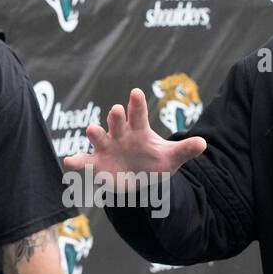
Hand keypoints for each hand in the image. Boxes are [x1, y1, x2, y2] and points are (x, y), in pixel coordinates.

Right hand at [61, 88, 206, 187]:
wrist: (139, 180)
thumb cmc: (153, 162)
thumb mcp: (171, 158)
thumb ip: (185, 150)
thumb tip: (204, 144)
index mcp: (138, 129)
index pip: (138, 113)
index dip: (137, 104)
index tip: (136, 93)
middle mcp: (119, 134)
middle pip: (117, 122)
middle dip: (116, 116)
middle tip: (116, 109)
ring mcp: (106, 148)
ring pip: (99, 137)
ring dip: (95, 133)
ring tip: (92, 129)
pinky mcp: (96, 164)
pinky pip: (84, 162)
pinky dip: (76, 161)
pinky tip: (69, 161)